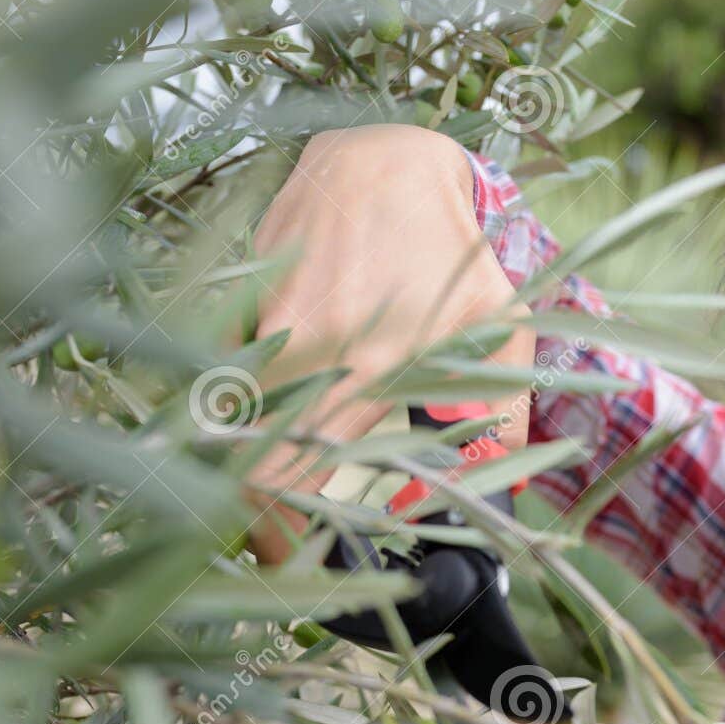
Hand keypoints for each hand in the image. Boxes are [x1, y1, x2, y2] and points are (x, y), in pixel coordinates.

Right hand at [241, 124, 533, 563]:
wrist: (383, 157)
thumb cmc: (452, 249)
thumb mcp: (500, 331)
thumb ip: (504, 416)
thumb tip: (504, 483)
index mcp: (369, 365)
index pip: (288, 473)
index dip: (278, 535)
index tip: (292, 566)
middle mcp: (305, 346)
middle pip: (242, 460)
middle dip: (252, 517)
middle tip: (278, 548)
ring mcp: (263, 320)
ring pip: (223, 423)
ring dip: (237, 469)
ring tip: (268, 496)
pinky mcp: (239, 299)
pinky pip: (220, 377)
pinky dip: (229, 415)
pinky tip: (256, 431)